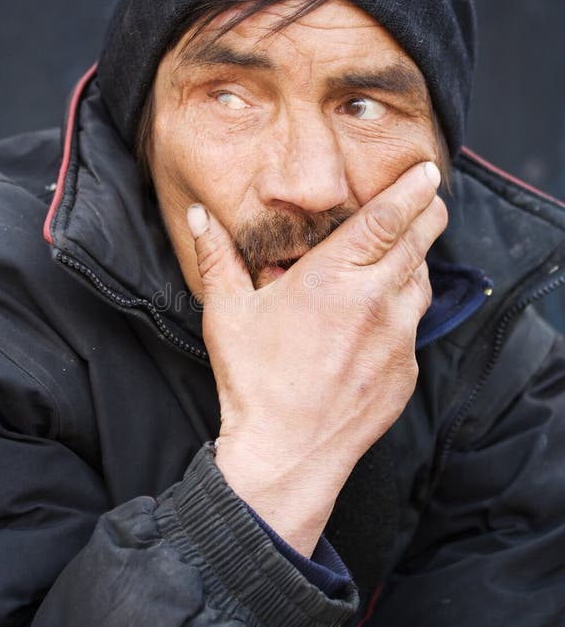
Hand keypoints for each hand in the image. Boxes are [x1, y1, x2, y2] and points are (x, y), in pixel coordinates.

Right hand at [187, 161, 446, 554]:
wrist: (286, 455)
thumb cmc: (253, 383)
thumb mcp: (227, 313)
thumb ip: (216, 256)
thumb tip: (198, 215)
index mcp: (332, 278)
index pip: (387, 218)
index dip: (412, 189)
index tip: (428, 171)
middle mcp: (375, 302)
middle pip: (420, 242)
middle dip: (428, 213)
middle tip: (428, 198)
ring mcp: (397, 339)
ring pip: (422, 282)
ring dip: (415, 262)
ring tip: (399, 255)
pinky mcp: (406, 371)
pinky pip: (414, 327)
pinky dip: (403, 311)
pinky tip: (379, 317)